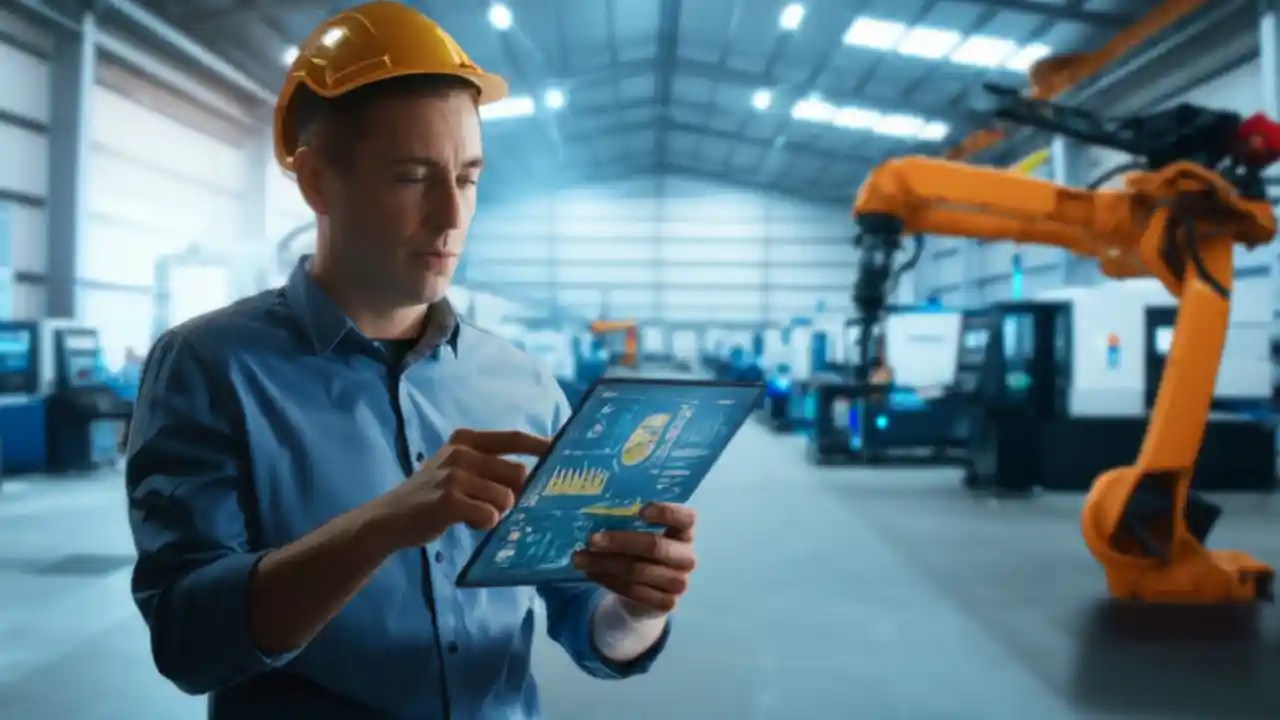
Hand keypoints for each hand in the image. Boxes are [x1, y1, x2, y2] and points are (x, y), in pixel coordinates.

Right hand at [374, 429, 549, 548]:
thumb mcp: (459, 470)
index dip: (541, 445)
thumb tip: (535, 478)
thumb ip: (491, 468)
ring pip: (506, 498)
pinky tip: (463, 522)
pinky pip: (489, 517)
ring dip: (496, 513)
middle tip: (500, 506)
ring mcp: (455, 475)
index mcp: (466, 439)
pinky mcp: (449, 501)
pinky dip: (482, 525)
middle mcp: (462, 452)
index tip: (563, 452)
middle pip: (518, 472)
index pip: (514, 438)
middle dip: (517, 494)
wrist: (390, 518)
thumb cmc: (432, 494)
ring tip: (472, 513)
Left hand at [572, 503, 696, 617]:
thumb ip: (630, 521)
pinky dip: (608, 581)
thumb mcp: (642, 533)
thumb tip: (593, 511)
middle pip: (653, 546)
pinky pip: (632, 591)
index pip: (686, 518)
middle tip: (590, 539)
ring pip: (637, 570)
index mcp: (685, 532)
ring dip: (604, 564)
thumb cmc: (643, 551)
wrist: (651, 591)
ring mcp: (679, 583)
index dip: (666, 513)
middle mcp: (687, 557)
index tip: (640, 511)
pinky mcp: (666, 603)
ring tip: (579, 559)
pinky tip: (592, 574)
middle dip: (619, 542)